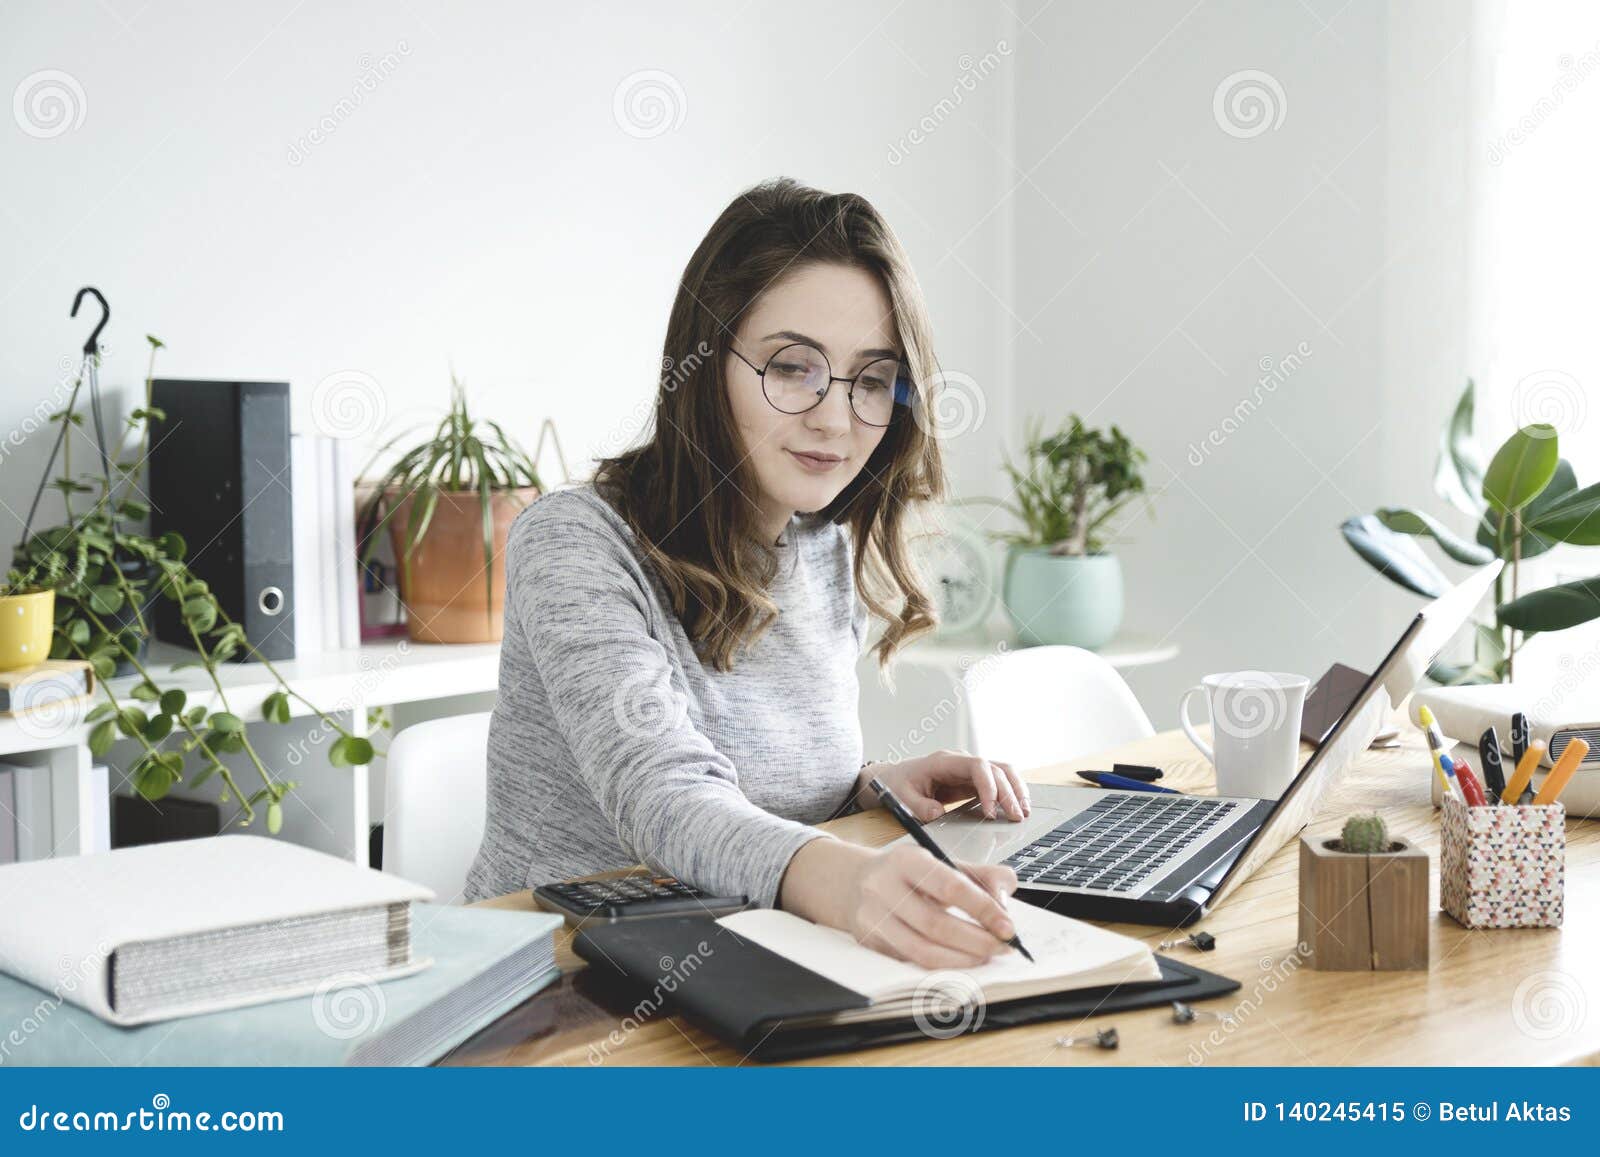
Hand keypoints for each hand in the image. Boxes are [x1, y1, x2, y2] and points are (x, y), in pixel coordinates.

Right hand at [780, 840, 1019, 968]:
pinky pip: (910, 962)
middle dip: (977, 941)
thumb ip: (982, 876)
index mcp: (907, 859)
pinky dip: (941, 965)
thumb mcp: (944, 862)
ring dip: (961, 960)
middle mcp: (884, 886)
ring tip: (985, 957)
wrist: (856, 883)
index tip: (1007, 926)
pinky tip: (960, 961)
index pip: (950, 886)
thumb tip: (1005, 900)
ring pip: (921, 951)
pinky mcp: (869, 942)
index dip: (983, 909)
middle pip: (936, 924)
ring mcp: (872, 917)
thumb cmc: (910, 875)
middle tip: (1002, 947)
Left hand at [862, 750, 1030, 822]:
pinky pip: (998, 782)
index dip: (988, 787)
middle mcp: (961, 761)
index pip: (977, 766)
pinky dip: (1010, 793)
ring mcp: (969, 770)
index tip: (989, 811)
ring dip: (1016, 790)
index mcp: (945, 761)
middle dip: (1008, 793)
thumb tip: (937, 813)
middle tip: (1015, 817)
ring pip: (1002, 771)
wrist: (894, 779)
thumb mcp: (901, 797)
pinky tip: (1016, 807)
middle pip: (995, 769)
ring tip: (1023, 812)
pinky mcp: (973, 780)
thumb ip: (918, 806)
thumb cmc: (898, 784)